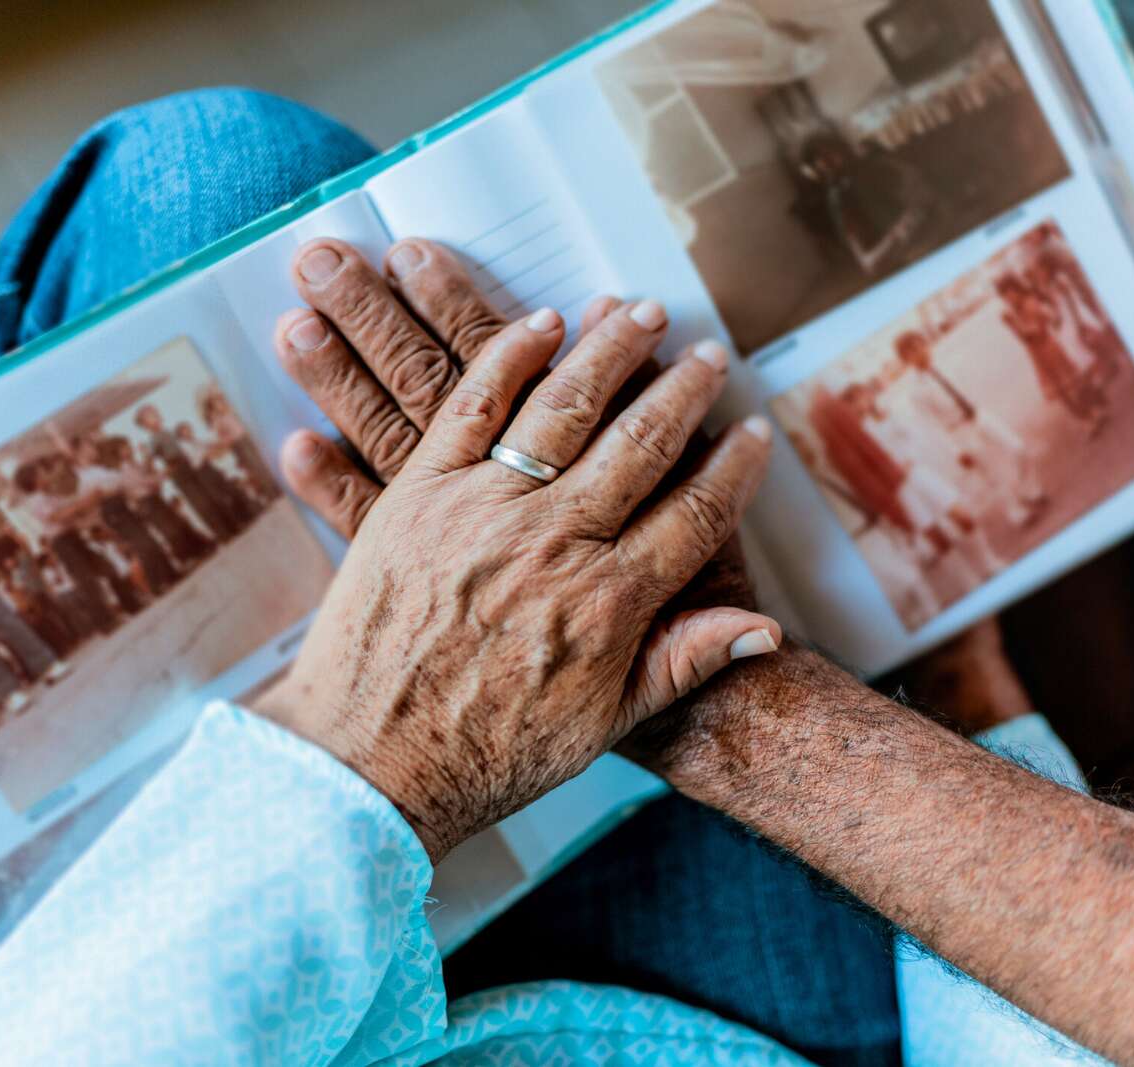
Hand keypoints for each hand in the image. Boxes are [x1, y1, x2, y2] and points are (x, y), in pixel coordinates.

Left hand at [255, 238, 779, 860]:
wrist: (367, 765)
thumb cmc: (485, 756)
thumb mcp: (601, 726)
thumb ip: (682, 665)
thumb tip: (766, 633)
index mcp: (611, 601)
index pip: (696, 513)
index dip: (731, 469)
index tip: (750, 433)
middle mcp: (556, 543)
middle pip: (640, 442)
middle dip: (683, 389)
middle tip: (708, 351)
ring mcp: (485, 510)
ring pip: (563, 405)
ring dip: (609, 349)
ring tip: (641, 310)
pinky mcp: (418, 493)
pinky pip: (469, 404)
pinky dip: (507, 354)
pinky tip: (541, 322)